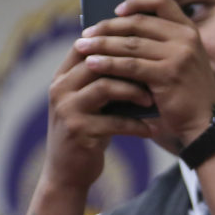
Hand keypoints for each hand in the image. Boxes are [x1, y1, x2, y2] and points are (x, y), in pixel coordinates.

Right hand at [40, 40, 152, 192]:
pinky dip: (136, 126)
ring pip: (104, 87)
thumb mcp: (92, 104)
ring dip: (133, 92)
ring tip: (151, 100)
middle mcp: (60, 89)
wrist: (67, 174)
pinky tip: (152, 130)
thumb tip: (140, 58)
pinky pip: (114, 122)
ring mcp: (66, 109)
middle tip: (155, 71)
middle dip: (129, 65)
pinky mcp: (78, 131)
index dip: (114, 41)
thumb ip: (103, 80)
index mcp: (62, 77)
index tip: (143, 45)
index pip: (87, 46)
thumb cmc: (87, 133)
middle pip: (97, 61)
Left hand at [75, 0, 214, 152]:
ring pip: (131, 44)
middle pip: (139, 23)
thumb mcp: (180, 62)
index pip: (162, 1)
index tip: (117, 10)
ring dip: (102, 44)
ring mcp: (179, 56)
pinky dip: (108, 63)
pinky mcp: (168, 75)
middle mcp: (186, 38)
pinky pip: (130, 65)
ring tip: (81, 47)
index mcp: (189, 30)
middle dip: (108, 27)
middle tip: (86, 34)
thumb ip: (159, 45)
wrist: (205, 123)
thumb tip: (116, 33)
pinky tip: (92, 64)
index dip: (137, 1)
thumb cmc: (184, 94)